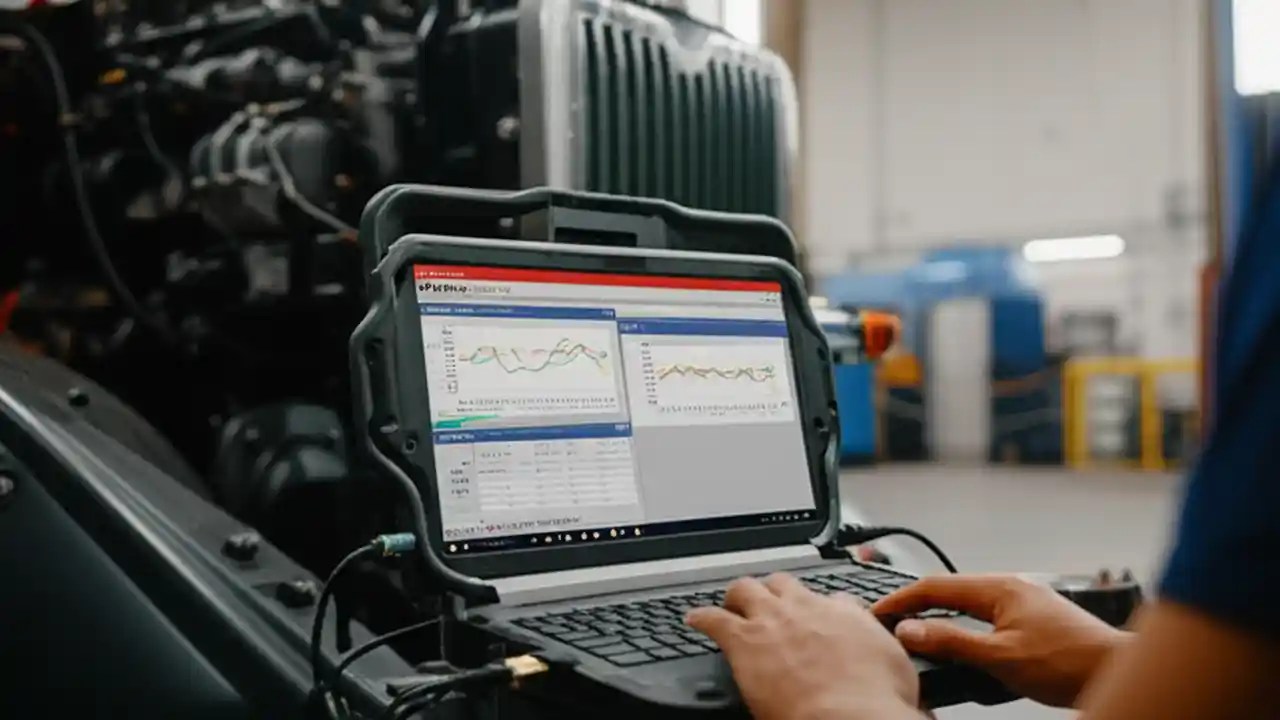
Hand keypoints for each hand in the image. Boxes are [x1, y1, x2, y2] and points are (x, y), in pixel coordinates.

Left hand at [686, 574, 921, 719]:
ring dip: (738, 595)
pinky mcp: (744, 640)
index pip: (835, 600)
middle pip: (785, 584)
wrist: (848, 717)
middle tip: (770, 603)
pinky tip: (694, 619)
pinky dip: (702, 617)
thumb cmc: (877, 706)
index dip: (824, 608)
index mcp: (849, 616)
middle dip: (776, 591)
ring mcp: (775, 621)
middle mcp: (810, 609)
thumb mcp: (902, 675)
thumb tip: (910, 684)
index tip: (821, 617)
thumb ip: (892, 663)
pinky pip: (714, 618)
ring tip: (731, 601)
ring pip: (747, 589)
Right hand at [873, 575, 1129, 707]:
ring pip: (968, 601)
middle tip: (890, 621)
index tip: (877, 614)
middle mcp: (1011, 586)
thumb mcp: (1001, 658)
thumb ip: (952, 642)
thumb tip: (910, 629)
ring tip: (917, 630)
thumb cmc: (1069, 663)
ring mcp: (1024, 599)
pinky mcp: (1034, 616)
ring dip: (940, 613)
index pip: (934, 587)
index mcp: (1000, 587)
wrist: (1118, 670)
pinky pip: (986, 612)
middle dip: (916, 604)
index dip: (901, 601)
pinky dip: (963, 621)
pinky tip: (961, 637)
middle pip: (949, 589)